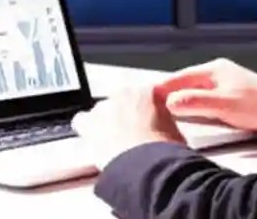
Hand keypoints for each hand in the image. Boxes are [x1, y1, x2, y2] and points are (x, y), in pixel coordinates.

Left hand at [71, 85, 185, 168]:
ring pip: (101, 111)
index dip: (147, 110)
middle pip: (121, 101)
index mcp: (149, 91)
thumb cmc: (165, 151)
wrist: (146, 165)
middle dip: (125, 114)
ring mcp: (104, 107)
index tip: (150, 122)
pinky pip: (82, 121)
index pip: (147, 95)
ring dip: (106, 122)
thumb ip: (165, 121)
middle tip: (132, 135)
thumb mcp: (175, 132)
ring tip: (113, 143)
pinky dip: (87, 129)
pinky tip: (95, 142)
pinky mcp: (88, 122)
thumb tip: (163, 128)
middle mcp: (124, 93)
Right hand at [154, 58, 256, 138]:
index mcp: (215, 70)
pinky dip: (195, 107)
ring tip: (165, 111)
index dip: (162, 87)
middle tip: (149, 103)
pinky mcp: (234, 99)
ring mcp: (226, 86)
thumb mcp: (225, 105)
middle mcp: (219, 74)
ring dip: (182, 101)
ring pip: (196, 92)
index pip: (179, 77)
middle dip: (168, 92)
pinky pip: (206, 101)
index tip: (145, 95)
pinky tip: (192, 117)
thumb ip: (197, 103)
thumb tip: (170, 101)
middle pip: (186, 83)